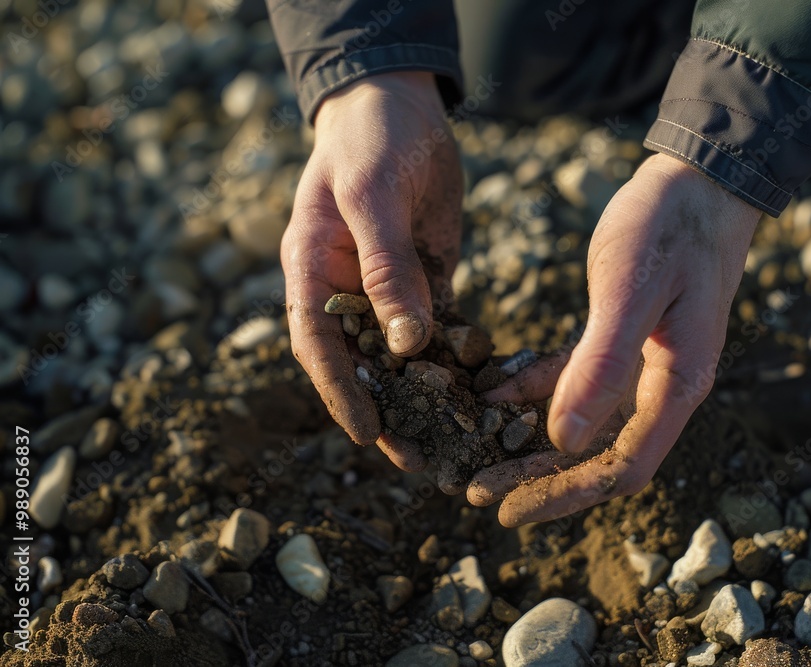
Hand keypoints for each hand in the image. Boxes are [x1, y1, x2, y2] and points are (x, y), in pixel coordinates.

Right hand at [282, 72, 461, 470]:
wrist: (400, 103)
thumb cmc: (371, 137)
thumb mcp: (372, 194)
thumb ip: (386, 267)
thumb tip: (407, 343)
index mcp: (313, 270)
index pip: (318, 345)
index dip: (341, 392)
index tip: (368, 433)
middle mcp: (346, 288)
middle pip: (362, 362)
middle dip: (388, 410)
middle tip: (419, 460)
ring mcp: (387, 287)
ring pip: (402, 353)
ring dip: (424, 395)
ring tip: (453, 441)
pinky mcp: (426, 278)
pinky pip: (439, 326)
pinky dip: (455, 358)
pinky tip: (479, 391)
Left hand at [467, 153, 760, 525]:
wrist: (698, 179)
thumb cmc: (671, 226)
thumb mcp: (631, 291)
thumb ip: (603, 365)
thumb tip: (566, 439)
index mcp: (677, 385)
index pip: (622, 467)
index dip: (565, 495)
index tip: (508, 508)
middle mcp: (663, 386)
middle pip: (597, 454)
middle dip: (537, 477)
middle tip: (474, 488)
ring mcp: (644, 364)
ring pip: (583, 421)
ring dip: (530, 439)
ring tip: (475, 453)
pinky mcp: (622, 337)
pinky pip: (574, 378)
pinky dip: (534, 388)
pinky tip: (490, 392)